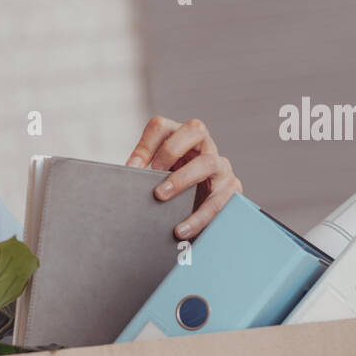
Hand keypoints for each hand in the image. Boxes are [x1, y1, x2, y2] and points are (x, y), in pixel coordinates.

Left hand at [125, 116, 242, 239]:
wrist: (202, 215)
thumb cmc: (174, 192)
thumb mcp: (158, 180)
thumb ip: (144, 176)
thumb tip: (123, 181)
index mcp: (180, 138)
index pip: (161, 126)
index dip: (145, 145)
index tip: (131, 168)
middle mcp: (204, 145)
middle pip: (194, 129)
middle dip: (171, 151)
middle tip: (151, 172)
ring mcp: (220, 165)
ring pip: (207, 162)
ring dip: (182, 180)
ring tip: (161, 197)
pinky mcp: (232, 188)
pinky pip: (217, 199)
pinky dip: (198, 216)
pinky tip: (182, 229)